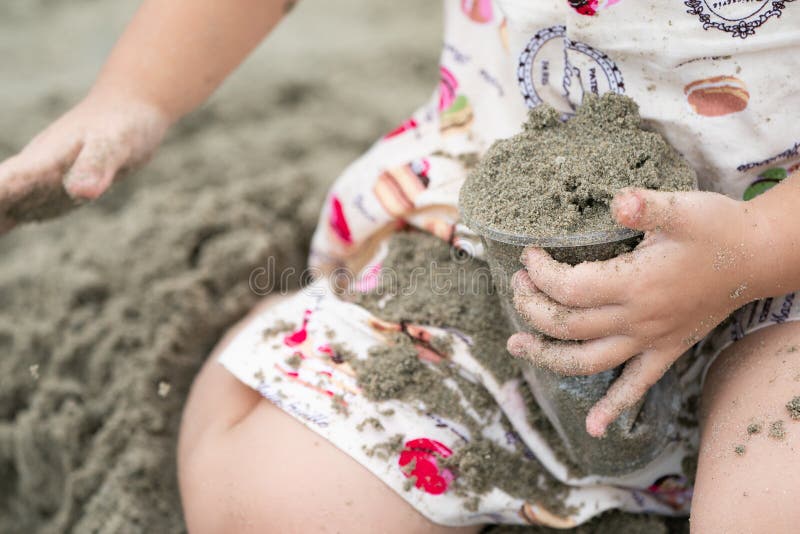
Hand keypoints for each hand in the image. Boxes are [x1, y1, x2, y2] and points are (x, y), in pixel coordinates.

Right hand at [0, 92, 168, 231]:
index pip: (2, 186)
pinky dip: (6, 220)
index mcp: (39, 162)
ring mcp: (40, 183)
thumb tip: (81, 193)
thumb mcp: (115, 144)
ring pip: (5, 205)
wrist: (132, 108)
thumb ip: (97, 165)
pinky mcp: (54, 191)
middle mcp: (31, 173)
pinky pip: (22, 208)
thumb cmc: (124, 123)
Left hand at [506, 188, 763, 436]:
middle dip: (532, 308)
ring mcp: (651, 340)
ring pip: (589, 362)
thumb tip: (619, 202)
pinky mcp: (666, 351)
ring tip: (516, 345)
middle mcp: (638, 319)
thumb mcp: (682, 208)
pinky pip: (636, 387)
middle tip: (517, 286)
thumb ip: (647, 207)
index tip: (529, 255)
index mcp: (636, 284)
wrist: (758, 258)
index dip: (539, 273)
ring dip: (548, 357)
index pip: (568, 288)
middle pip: (567, 326)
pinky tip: (593, 428)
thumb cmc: (717, 229)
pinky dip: (613, 408)